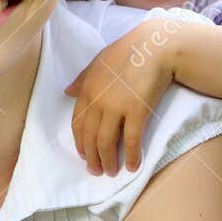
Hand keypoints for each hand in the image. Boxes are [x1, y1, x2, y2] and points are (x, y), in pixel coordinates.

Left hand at [66, 18, 178, 175]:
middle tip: (95, 171)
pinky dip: (131, 156)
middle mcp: (98, 101)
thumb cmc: (128, 52)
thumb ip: (82, 79)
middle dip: (91, 158)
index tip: (84, 155)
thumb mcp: (98, 62)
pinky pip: (131, 141)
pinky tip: (132, 167)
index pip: (78, 123)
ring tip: (110, 173)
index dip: (80, 143)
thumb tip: (67, 92)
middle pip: (90, 137)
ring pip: (106, 142)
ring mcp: (117, 107)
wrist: (154, 47)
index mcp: (87, 90)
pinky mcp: (137, 112)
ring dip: (107, 161)